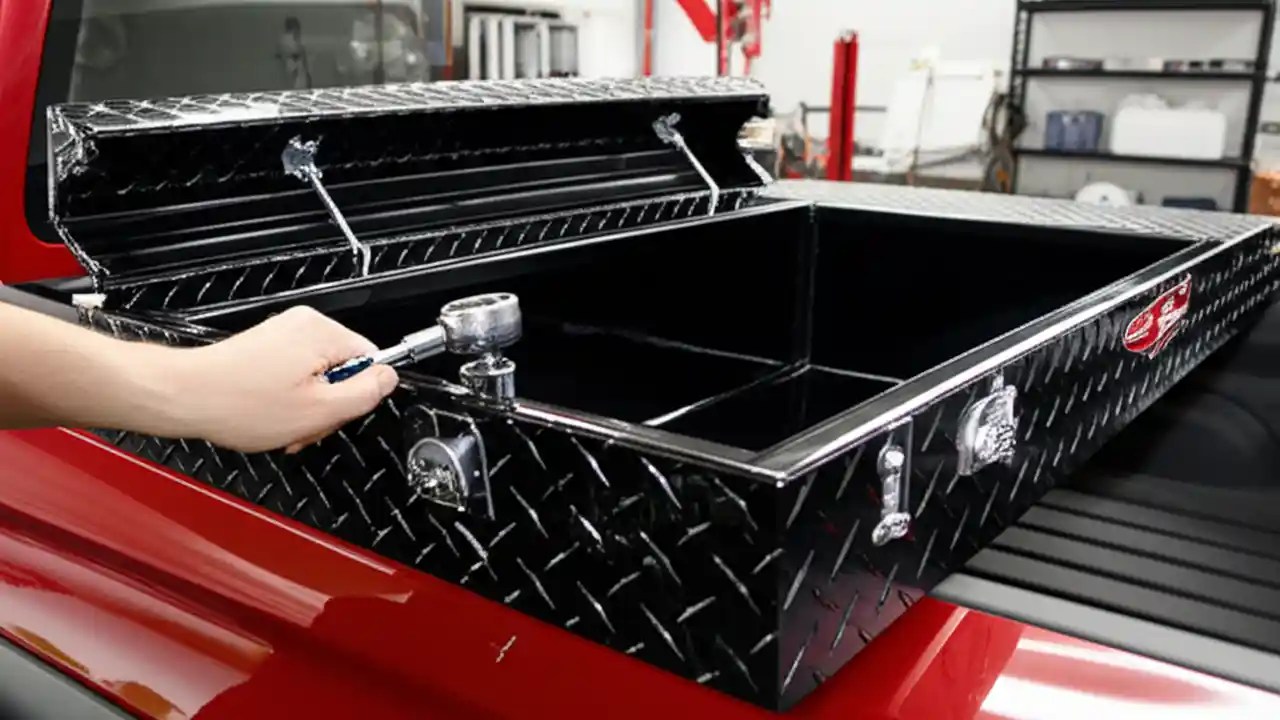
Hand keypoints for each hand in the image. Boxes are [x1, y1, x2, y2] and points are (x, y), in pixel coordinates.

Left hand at [179, 306, 398, 453]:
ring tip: (283, 423)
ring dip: (307, 406)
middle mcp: (304, 325)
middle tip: (303, 425)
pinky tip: (270, 414)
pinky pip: (295, 374)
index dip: (356, 396)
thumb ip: (365, 393)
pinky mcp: (265, 345)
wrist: (183, 396)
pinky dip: (288, 398)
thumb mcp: (319, 410)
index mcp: (323, 333)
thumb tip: (389, 379)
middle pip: (343, 370)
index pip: (371, 361)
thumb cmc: (241, 403)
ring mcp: (283, 334)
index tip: (332, 413)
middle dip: (327, 405)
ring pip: (318, 376)